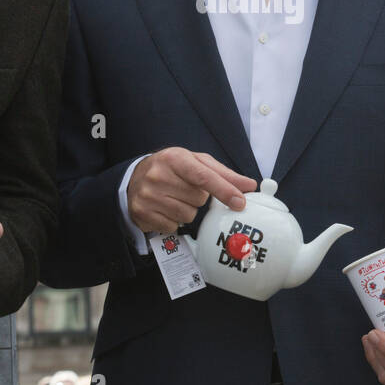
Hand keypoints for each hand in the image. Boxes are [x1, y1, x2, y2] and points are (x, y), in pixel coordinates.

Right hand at [126, 147, 256, 233]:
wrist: (135, 178)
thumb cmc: (172, 168)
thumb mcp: (196, 163)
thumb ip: (224, 174)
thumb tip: (249, 185)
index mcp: (174, 158)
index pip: (203, 176)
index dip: (224, 190)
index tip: (240, 203)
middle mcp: (158, 175)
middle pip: (198, 199)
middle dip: (198, 198)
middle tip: (185, 189)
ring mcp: (148, 195)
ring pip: (187, 215)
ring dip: (187, 210)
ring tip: (175, 198)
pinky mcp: (142, 213)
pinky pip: (172, 226)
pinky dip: (173, 221)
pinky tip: (165, 209)